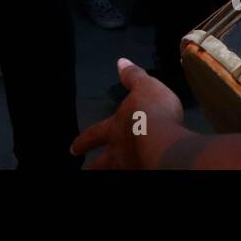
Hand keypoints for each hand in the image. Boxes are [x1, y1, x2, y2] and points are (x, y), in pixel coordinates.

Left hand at [72, 58, 187, 168]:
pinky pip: (139, 173)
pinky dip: (138, 172)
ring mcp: (131, 166)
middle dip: (92, 168)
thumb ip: (133, 77)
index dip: (83, 141)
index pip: (94, 135)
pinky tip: (141, 172)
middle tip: (84, 172)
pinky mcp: (146, 173)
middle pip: (100, 164)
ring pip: (115, 172)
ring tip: (105, 177)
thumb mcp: (145, 87)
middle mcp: (119, 152)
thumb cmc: (153, 113)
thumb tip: (121, 62)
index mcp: (115, 129)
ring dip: (109, 173)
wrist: (167, 143)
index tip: (72, 149)